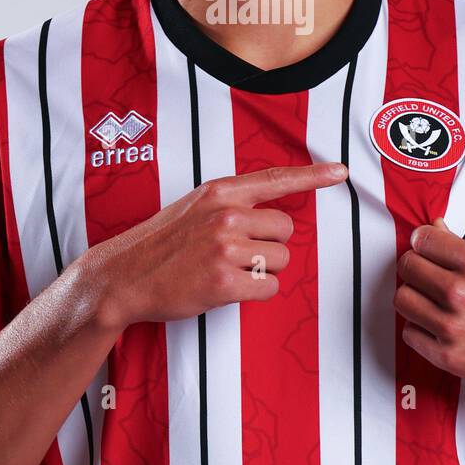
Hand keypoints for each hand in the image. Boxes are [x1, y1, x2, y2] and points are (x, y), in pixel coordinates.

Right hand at [82, 162, 348, 328]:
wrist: (122, 277)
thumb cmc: (161, 244)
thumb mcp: (194, 207)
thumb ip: (231, 203)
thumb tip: (270, 210)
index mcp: (220, 192)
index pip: (276, 178)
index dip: (313, 176)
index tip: (341, 172)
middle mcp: (226, 215)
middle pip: (286, 229)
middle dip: (270, 245)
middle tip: (237, 255)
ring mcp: (225, 248)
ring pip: (280, 260)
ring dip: (262, 271)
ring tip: (225, 271)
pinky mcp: (224, 281)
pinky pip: (269, 287)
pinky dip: (255, 292)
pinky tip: (226, 289)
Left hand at [394, 218, 464, 400]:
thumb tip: (436, 228)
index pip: (423, 240)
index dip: (422, 241)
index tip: (424, 245)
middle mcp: (460, 293)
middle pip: (408, 267)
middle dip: (415, 265)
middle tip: (425, 271)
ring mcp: (452, 326)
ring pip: (403, 299)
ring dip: (413, 295)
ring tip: (428, 298)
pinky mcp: (448, 355)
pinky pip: (410, 333)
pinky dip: (419, 327)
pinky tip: (435, 324)